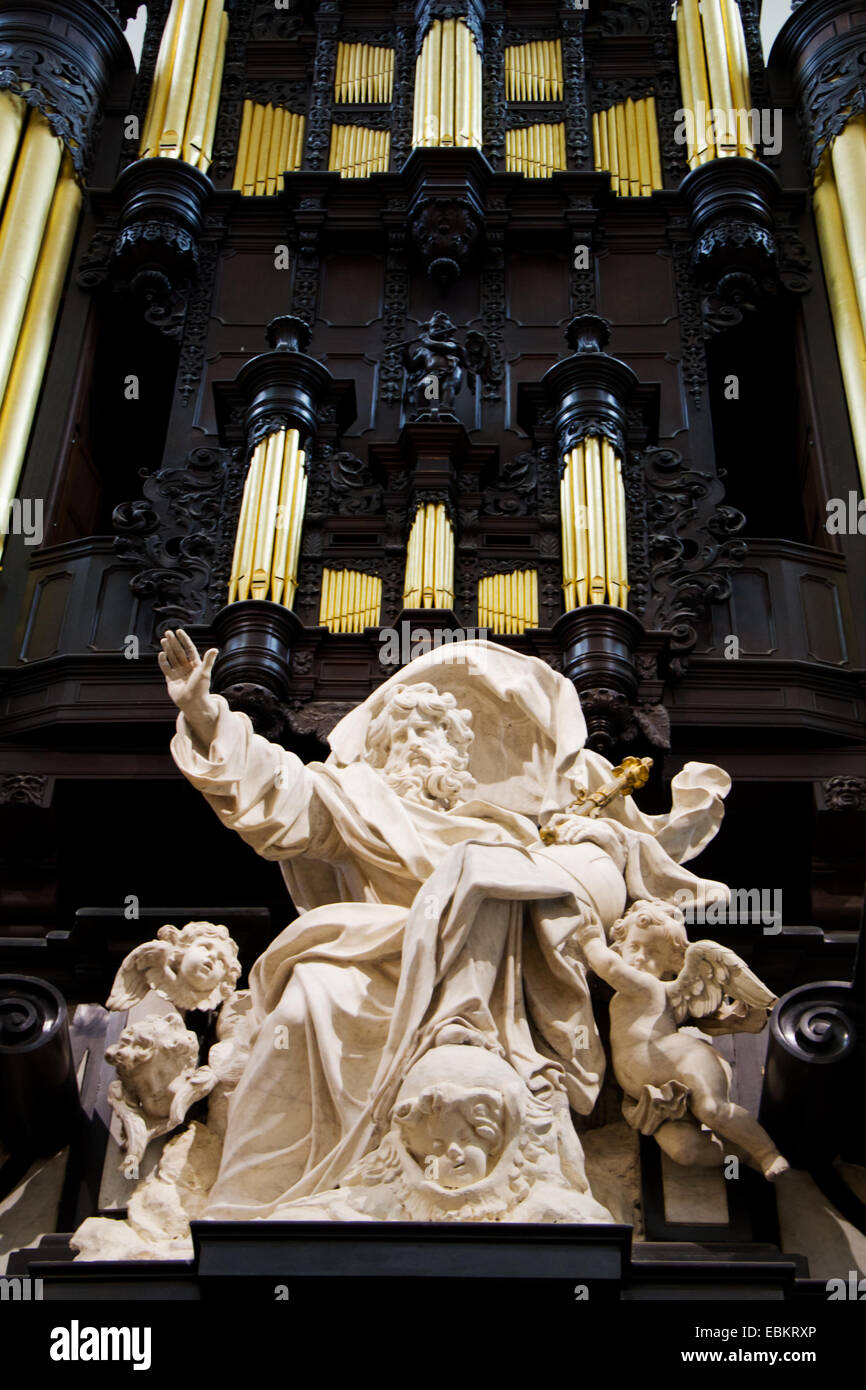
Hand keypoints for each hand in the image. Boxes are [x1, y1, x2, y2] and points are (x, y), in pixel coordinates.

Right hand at [159, 629, 219, 746]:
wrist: (193, 703)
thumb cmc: (201, 689)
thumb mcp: (205, 672)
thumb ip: (208, 660)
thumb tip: (215, 649)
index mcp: (196, 665)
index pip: (189, 649)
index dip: (184, 640)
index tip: (179, 631)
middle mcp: (187, 668)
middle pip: (179, 652)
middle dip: (173, 642)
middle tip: (168, 632)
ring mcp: (178, 673)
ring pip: (172, 658)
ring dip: (168, 649)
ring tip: (163, 639)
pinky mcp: (171, 680)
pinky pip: (166, 668)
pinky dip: (163, 661)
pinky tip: (161, 654)